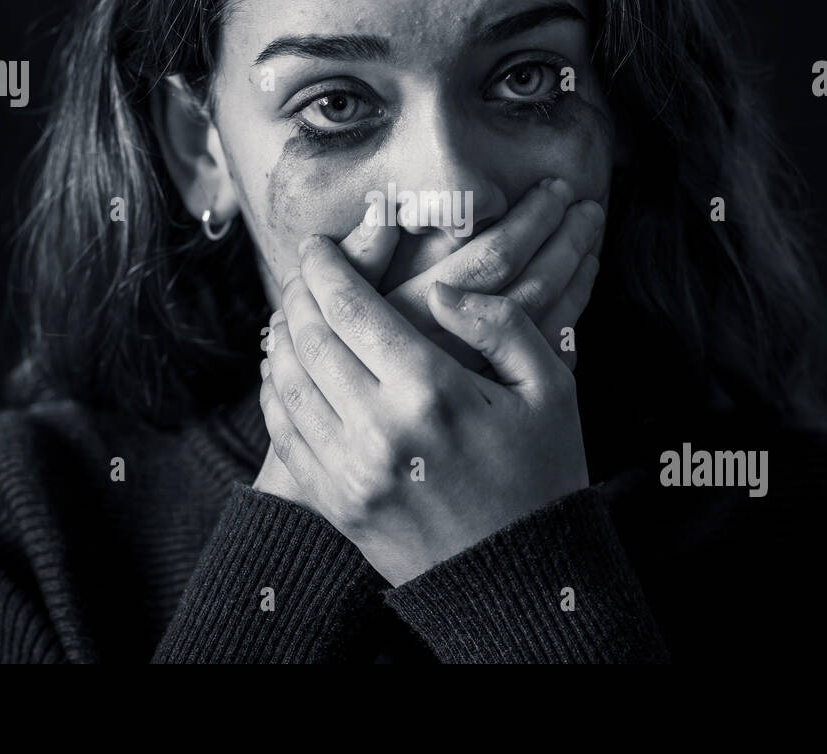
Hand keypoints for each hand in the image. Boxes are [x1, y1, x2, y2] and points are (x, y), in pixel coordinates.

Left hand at [252, 177, 602, 502]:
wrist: (519, 580)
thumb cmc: (544, 474)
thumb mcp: (551, 390)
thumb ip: (501, 326)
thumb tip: (441, 291)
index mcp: (432, 392)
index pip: (353, 310)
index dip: (326, 268)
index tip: (317, 245)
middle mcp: (380, 430)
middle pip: (311, 339)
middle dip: (298, 295)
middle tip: (301, 271)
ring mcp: (351, 472)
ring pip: (289, 384)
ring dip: (281, 339)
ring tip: (290, 313)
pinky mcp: (337, 504)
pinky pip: (285, 435)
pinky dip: (274, 392)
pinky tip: (283, 371)